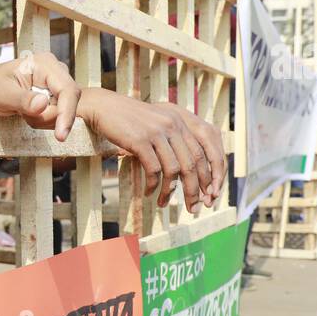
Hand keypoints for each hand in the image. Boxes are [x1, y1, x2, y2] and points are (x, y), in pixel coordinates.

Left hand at [0, 51, 80, 140]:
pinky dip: (43, 121)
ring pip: (63, 112)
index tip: (61, 135)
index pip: (68, 90)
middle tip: (24, 116)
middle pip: (69, 103)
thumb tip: (43, 104)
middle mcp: (56, 71)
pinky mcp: (57, 97)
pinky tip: (29, 113)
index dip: (67, 113)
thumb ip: (22, 99)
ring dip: (43, 120)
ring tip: (23, 112)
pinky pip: (57, 116)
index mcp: (45, 64)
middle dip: (48, 118)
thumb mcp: (2, 94)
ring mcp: (58, 84)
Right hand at [78, 88, 226, 210]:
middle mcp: (174, 123)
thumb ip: (176, 138)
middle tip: (193, 208)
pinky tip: (149, 192)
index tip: (209, 194)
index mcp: (182, 120)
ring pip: (174, 169)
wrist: (104, 107)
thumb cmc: (131, 120)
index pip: (206, 150)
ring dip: (171, 191)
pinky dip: (153, 185)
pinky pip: (153, 169)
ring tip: (164, 204)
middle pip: (193, 163)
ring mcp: (157, 132)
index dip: (212, 175)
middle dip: (195, 190)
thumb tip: (190, 170)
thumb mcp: (159, 122)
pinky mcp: (140, 140)